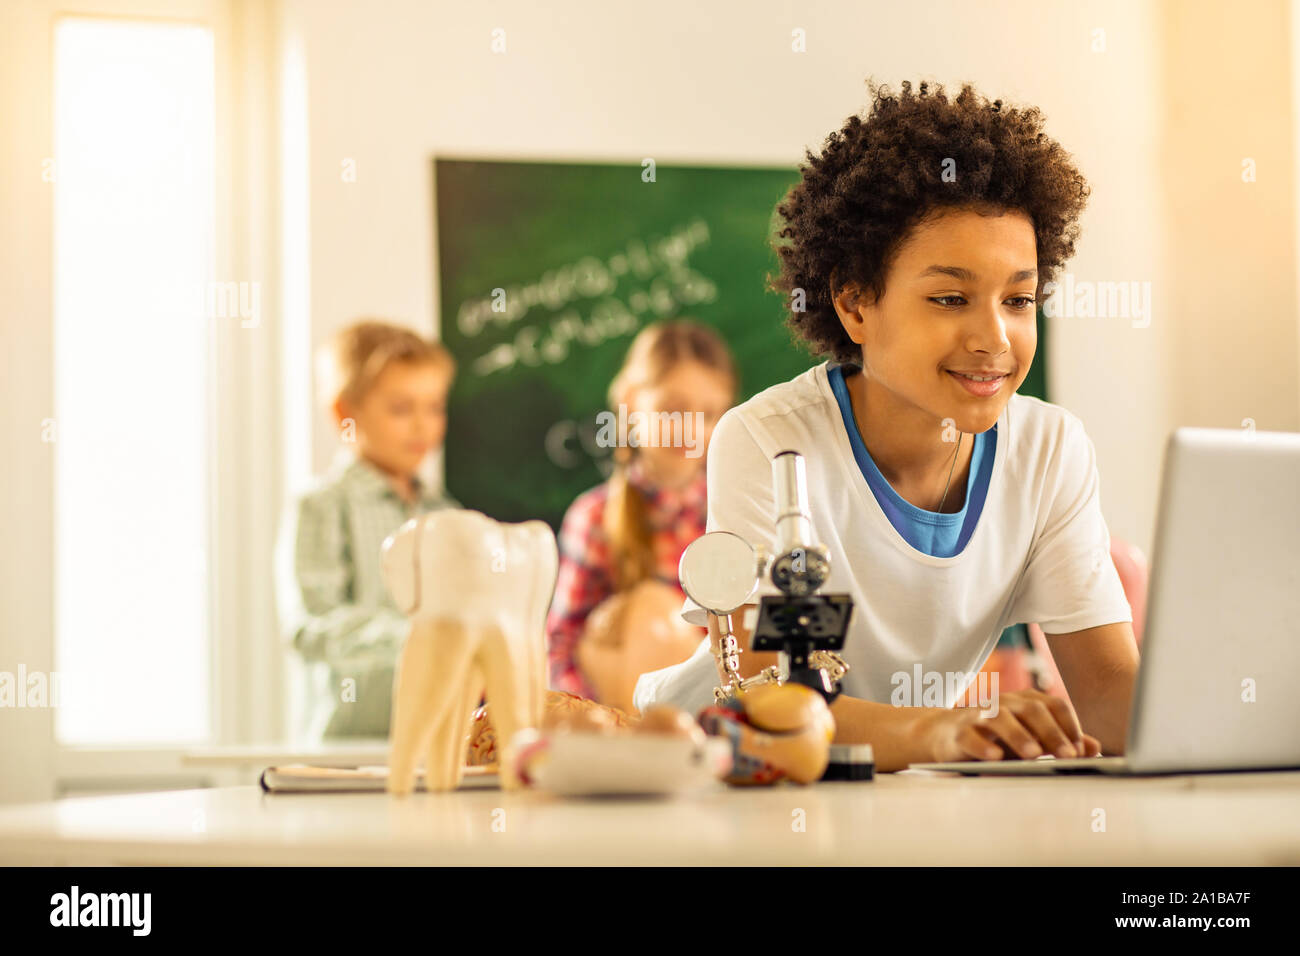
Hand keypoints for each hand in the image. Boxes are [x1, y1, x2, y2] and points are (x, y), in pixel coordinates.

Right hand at [919, 689, 1102, 761]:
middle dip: (1051, 732)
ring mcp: (980, 714)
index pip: (1053, 705)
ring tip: (1034, 755)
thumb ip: (1061, 741)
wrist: (947, 734)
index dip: (1068, 725)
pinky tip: (995, 756)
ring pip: (1000, 718)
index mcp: (1025, 701)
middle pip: (1031, 709)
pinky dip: (983, 745)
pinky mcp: (959, 731)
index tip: (1079, 750)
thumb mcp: (1032, 740)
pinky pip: (971, 735)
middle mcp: (1004, 702)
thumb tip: (1093, 747)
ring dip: (1019, 736)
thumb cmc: (997, 738)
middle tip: (1067, 755)